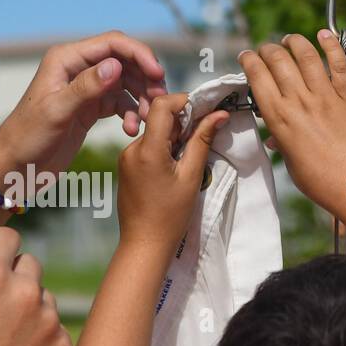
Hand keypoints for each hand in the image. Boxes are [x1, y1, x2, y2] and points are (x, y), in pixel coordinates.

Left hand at [0, 31, 167, 175]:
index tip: (158, 73)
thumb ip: (86, 87)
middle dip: (145, 78)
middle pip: (124, 61)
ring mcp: (85, 88)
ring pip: (125, 83)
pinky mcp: (89, 108)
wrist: (15, 166)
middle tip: (159, 100)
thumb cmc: (27, 137)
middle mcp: (77, 68)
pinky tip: (133, 129)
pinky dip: (131, 113)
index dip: (139, 54)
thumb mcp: (57, 111)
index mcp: (66, 59)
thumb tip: (115, 66)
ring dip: (141, 98)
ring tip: (148, 119)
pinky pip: (120, 103)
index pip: (112, 43)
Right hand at [0, 227, 71, 345]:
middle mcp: (24, 291)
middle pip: (30, 264)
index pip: (8, 236)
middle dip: (15, 278)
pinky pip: (55, 327)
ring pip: (44, 297)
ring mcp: (47, 319)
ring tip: (5, 339)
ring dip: (30, 308)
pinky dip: (41, 337)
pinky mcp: (62, 344)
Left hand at [116, 93, 227, 255]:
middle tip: (203, 135)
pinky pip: (147, 146)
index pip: (162, 105)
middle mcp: (132, 148)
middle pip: (158, 118)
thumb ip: (202, 141)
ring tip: (190, 157)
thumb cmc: (170, 215)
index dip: (184, 101)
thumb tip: (219, 114)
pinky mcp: (125, 166)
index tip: (203, 111)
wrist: (144, 244)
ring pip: (154, 132)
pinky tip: (175, 167)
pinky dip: (164, 148)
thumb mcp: (191, 176)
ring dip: (174, 136)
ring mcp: (126, 157)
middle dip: (183, 121)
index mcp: (147, 149)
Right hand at [239, 31, 345, 217]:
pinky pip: (340, 64)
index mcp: (279, 118)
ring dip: (295, 42)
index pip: (257, 76)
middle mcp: (299, 102)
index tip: (247, 56)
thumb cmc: (319, 180)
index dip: (249, 60)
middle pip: (278, 60)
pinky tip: (324, 34)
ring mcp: (326, 96)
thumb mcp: (290, 161)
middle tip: (267, 49)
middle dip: (268, 49)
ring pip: (306, 55)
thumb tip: (275, 137)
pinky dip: (331, 45)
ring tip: (290, 40)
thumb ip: (281, 141)